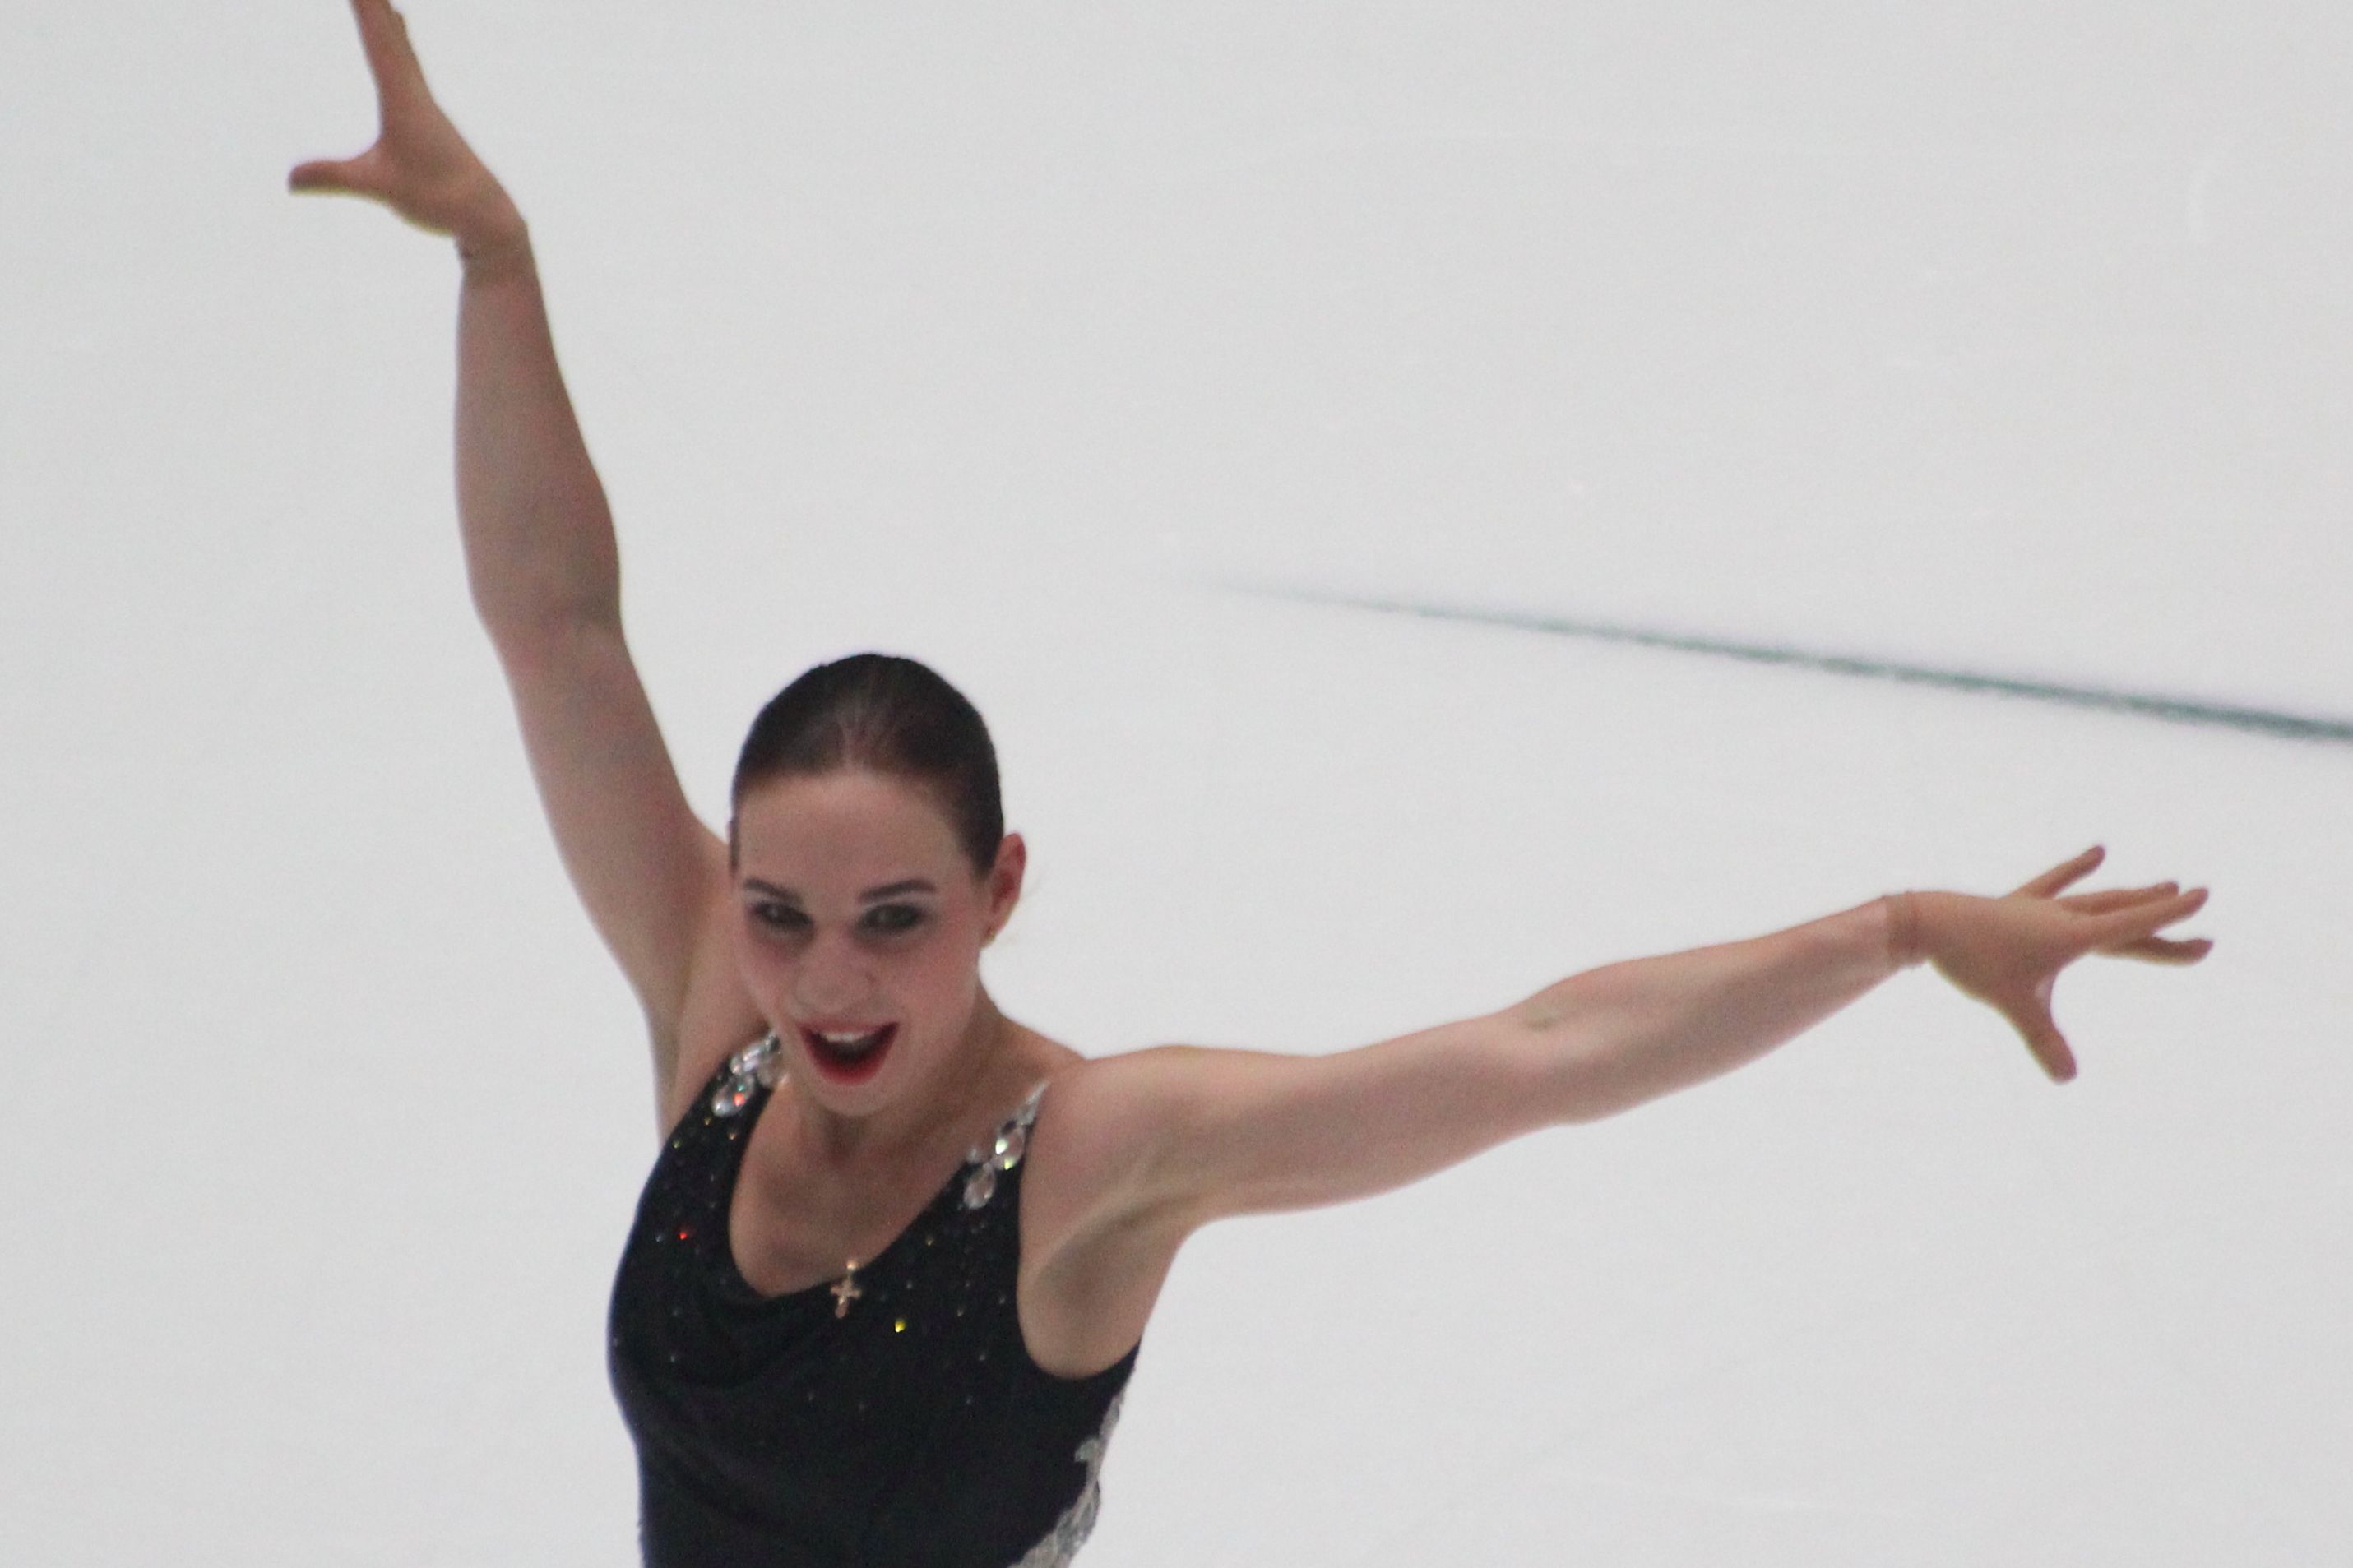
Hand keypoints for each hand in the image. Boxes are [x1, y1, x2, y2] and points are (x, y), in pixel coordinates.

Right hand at [289, 0, 524, 261]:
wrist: (488, 214)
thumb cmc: (439, 199)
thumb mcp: (380, 188)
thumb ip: (335, 179)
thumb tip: (289, 180)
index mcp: (403, 100)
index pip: (379, 42)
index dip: (365, 7)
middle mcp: (416, 93)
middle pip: (390, 35)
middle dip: (374, 4)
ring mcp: (424, 102)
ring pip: (402, 47)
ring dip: (387, 18)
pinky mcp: (428, 115)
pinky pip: (408, 64)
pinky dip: (399, 41)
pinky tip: (401, 38)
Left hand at [1892, 846, 2212, 1082]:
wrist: (1927, 922)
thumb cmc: (1972, 961)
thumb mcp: (2012, 1004)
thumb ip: (2043, 1040)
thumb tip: (2067, 1079)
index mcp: (2072, 935)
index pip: (2132, 925)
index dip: (2169, 914)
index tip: (2204, 896)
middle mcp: (2063, 915)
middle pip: (2124, 917)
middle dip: (2162, 922)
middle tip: (2201, 927)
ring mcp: (2040, 905)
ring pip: (2097, 897)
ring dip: (2131, 894)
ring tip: (2164, 883)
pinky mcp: (2017, 901)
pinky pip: (2054, 884)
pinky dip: (2075, 870)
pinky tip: (2097, 852)